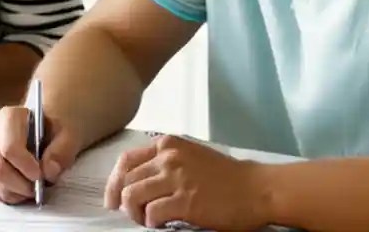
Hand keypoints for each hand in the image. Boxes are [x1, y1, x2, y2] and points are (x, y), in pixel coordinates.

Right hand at [0, 105, 81, 204]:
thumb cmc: (55, 129)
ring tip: (32, 189)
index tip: (40, 176)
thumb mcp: (68, 133)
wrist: (45, 129)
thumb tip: (48, 171)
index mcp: (9, 117)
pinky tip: (22, 190)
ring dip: (15, 192)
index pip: (10, 148)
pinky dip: (8, 195)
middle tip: (37, 188)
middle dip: (19, 185)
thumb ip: (62, 150)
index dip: (25, 167)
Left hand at [105, 135, 269, 229]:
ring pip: (132, 196)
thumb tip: (136, 180)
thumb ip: (165, 162)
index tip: (112, 198)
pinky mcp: (184, 201)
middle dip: (124, 202)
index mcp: (168, 144)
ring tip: (147, 220)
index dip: (114, 181)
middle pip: (126, 180)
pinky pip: (152, 213)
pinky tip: (162, 224)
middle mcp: (168, 157)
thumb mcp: (191, 156)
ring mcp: (176, 178)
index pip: (126, 160)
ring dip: (135, 213)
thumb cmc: (226, 176)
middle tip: (135, 215)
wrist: (256, 189)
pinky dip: (152, 222)